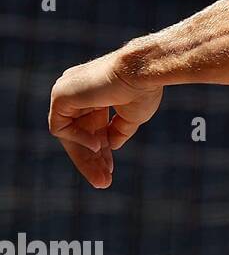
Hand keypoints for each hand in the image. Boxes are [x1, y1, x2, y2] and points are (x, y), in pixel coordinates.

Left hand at [49, 50, 162, 188]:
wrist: (142, 71)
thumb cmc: (143, 89)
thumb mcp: (131, 117)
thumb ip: (117, 131)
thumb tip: (110, 147)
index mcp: (95, 94)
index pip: (91, 127)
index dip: (101, 151)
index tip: (109, 170)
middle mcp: (77, 92)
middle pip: (79, 134)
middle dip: (91, 160)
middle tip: (103, 183)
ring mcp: (66, 92)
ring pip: (68, 135)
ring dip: (84, 157)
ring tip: (102, 175)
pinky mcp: (60, 96)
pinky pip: (60, 129)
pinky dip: (78, 141)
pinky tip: (98, 145)